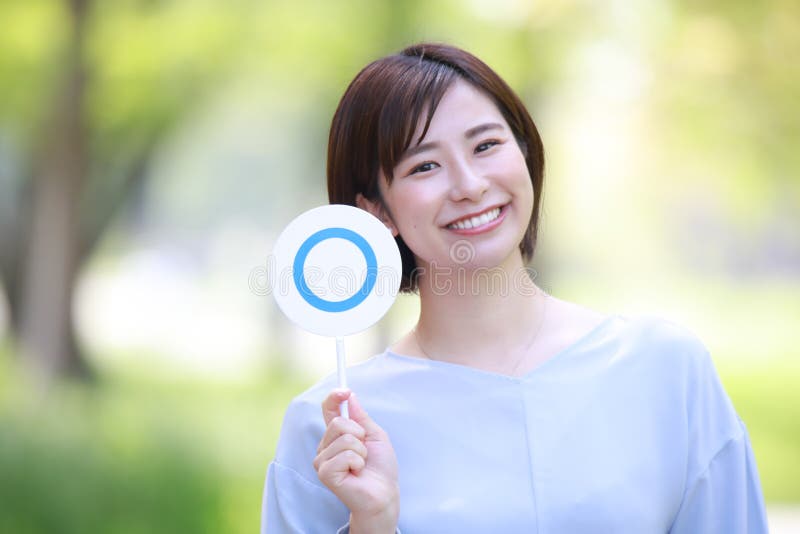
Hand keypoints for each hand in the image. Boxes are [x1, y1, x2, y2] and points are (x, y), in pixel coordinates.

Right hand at [314, 389, 398, 532]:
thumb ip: (361, 417)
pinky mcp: (325, 473)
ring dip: (361, 451)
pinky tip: (356, 473)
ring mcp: (323, 459)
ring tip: (361, 464)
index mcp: (337, 435)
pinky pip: (345, 455)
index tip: (344, 391)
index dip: (334, 397)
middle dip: (359, 434)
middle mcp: (326, 445)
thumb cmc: (380, 467)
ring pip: (343, 439)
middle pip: (338, 422)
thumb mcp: (375, 435)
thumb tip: (350, 396)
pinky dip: (357, 462)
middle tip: (364, 450)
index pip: (329, 409)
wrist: (384, 493)